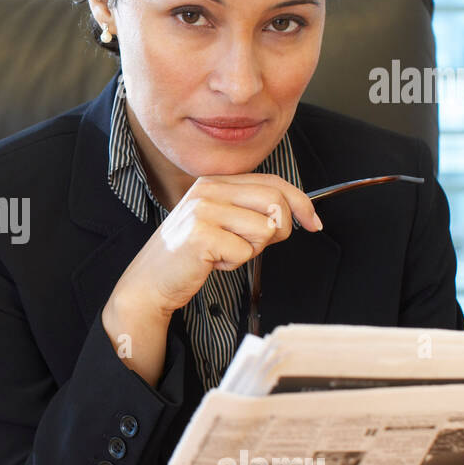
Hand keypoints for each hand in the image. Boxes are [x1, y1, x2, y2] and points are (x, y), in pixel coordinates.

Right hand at [102, 172, 321, 385]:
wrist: (150, 282)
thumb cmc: (187, 256)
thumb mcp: (220, 222)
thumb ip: (249, 210)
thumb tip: (294, 212)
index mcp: (215, 182)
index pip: (272, 182)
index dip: (301, 203)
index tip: (313, 222)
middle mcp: (208, 190)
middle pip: (275, 202)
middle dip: (280, 230)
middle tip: (257, 245)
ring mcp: (203, 210)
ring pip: (263, 228)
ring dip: (250, 250)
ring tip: (224, 253)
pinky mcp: (201, 235)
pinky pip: (244, 251)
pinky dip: (233, 264)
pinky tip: (211, 263)